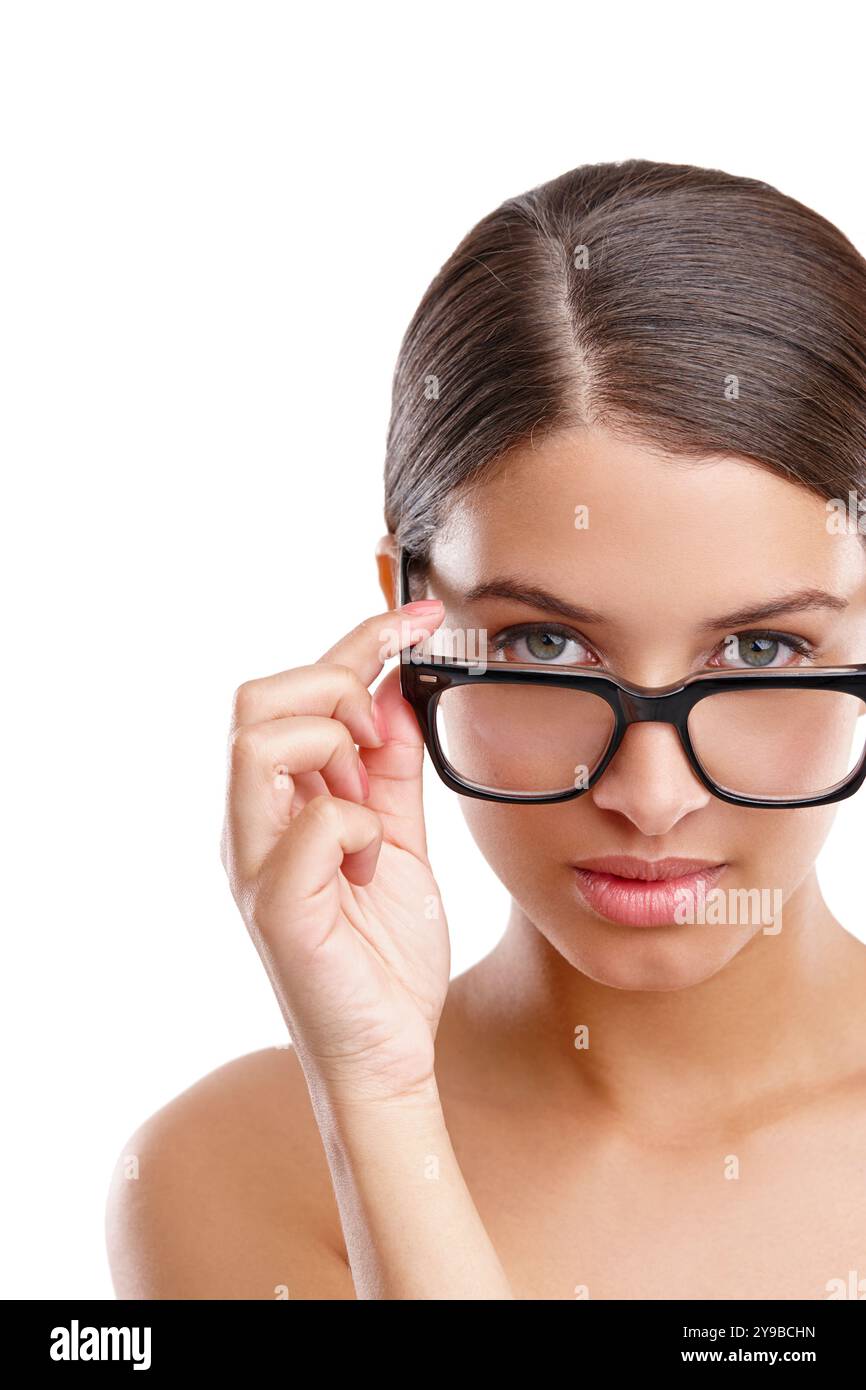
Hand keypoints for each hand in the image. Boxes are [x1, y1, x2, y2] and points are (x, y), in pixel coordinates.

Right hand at [220, 599, 450, 1106]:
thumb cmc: (384, 952)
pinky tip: (372, 864)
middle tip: (380, 737)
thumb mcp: (399, 840)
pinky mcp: (275, 907)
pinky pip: (310, 823)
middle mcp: (251, 823)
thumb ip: (390, 771)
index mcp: (278, 802)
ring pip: (259, 742)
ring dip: (334, 750)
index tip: (425, 615)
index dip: (360, 640)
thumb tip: (394, 691)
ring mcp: (255, 862)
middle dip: (333, 688)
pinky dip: (356, 825)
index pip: (295, 691)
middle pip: (256, 699)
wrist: (389, 1051)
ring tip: (372, 799)